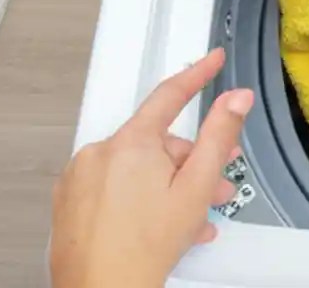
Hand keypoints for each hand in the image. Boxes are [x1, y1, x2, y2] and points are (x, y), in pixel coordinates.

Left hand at [51, 48, 252, 287]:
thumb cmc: (144, 248)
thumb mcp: (197, 187)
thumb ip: (220, 136)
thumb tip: (237, 98)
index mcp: (131, 143)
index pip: (171, 95)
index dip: (198, 75)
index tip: (212, 60)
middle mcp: (100, 153)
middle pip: (158, 144)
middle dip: (190, 164)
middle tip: (214, 189)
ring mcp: (81, 178)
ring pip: (137, 169)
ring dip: (168, 187)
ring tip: (189, 219)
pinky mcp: (71, 201)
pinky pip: (113, 187)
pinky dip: (138, 199)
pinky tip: (157, 223)